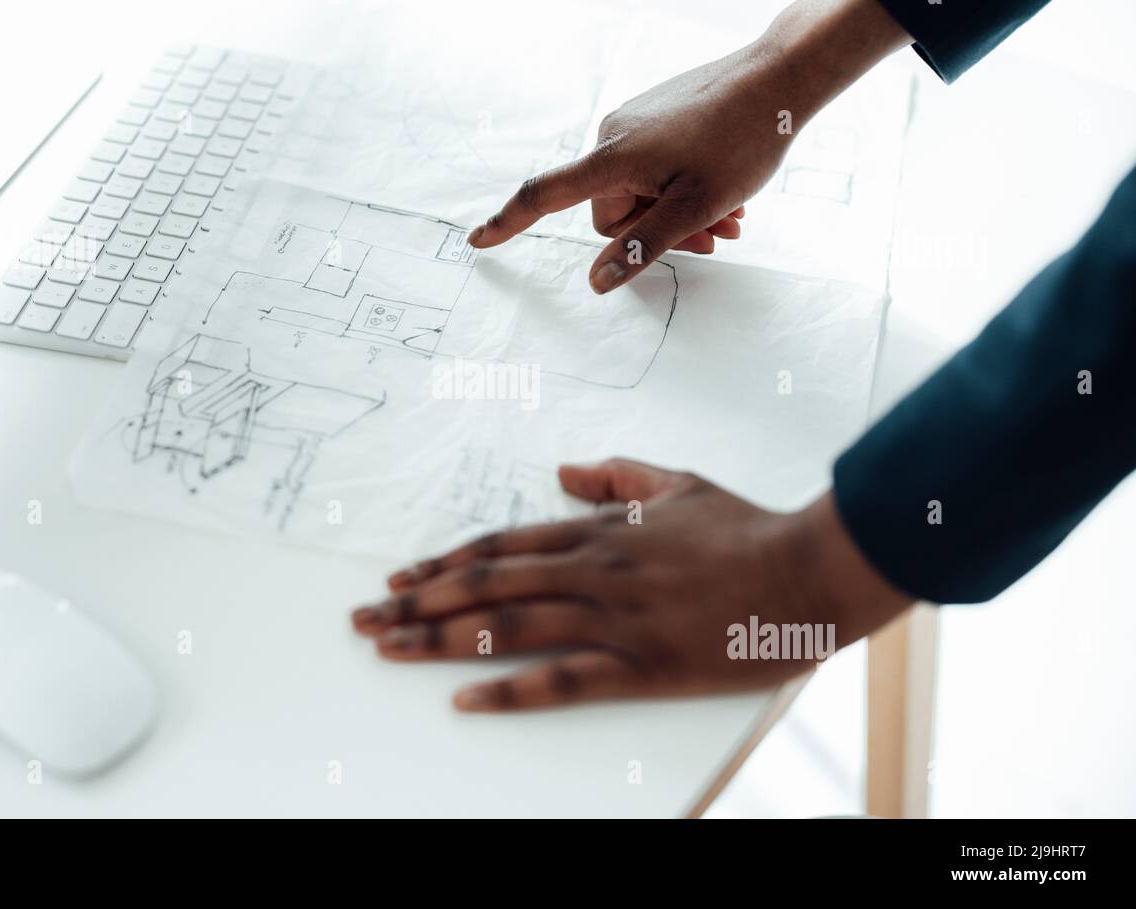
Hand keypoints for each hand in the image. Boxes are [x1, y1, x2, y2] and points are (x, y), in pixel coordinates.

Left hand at [351, 458, 909, 710]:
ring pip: (509, 626)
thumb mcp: (677, 483)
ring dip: (441, 640)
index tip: (400, 578)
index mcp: (601, 529)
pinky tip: (464, 700)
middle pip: (487, 583)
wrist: (808, 571)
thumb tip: (563, 473)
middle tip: (365, 620)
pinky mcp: (642, 665)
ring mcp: (615, 617)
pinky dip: (510, 690)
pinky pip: (563, 679)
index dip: (444, 562)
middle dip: (417, 603)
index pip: (502, 544)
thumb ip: (616, 475)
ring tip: (388, 651)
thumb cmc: (745, 527)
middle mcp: (594, 569)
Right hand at [468, 46, 773, 293]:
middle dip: (656, 231)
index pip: (545, 196)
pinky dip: (685, 188)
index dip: (509, 223)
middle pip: (614, 211)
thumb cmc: (742, 140)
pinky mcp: (659, 119)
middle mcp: (615, 136)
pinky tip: (725, 194)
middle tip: (713, 238)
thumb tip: (596, 282)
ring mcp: (637, 125)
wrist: (779, 76)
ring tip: (730, 218)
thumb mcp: (694, 207)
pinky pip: (658, 169)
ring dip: (679, 213)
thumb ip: (643, 248)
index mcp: (613, 158)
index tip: (479, 241)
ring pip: (643, 193)